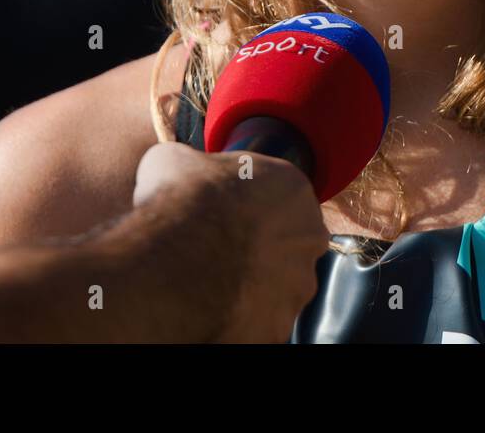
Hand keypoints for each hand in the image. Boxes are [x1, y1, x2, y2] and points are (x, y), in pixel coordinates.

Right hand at [134, 142, 328, 342]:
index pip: (278, 195)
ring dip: (252, 283)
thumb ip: (193, 166)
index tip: (223, 210)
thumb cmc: (182, 200)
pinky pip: (261, 319)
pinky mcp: (279, 325)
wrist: (178, 258)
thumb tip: (178, 168)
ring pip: (278, 285)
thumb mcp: (176, 160)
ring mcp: (298, 284)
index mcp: (293, 188)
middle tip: (220, 247)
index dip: (247, 204)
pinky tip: (210, 305)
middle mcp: (309, 236)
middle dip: (259, 246)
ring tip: (211, 280)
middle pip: (287, 242)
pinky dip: (240, 315)